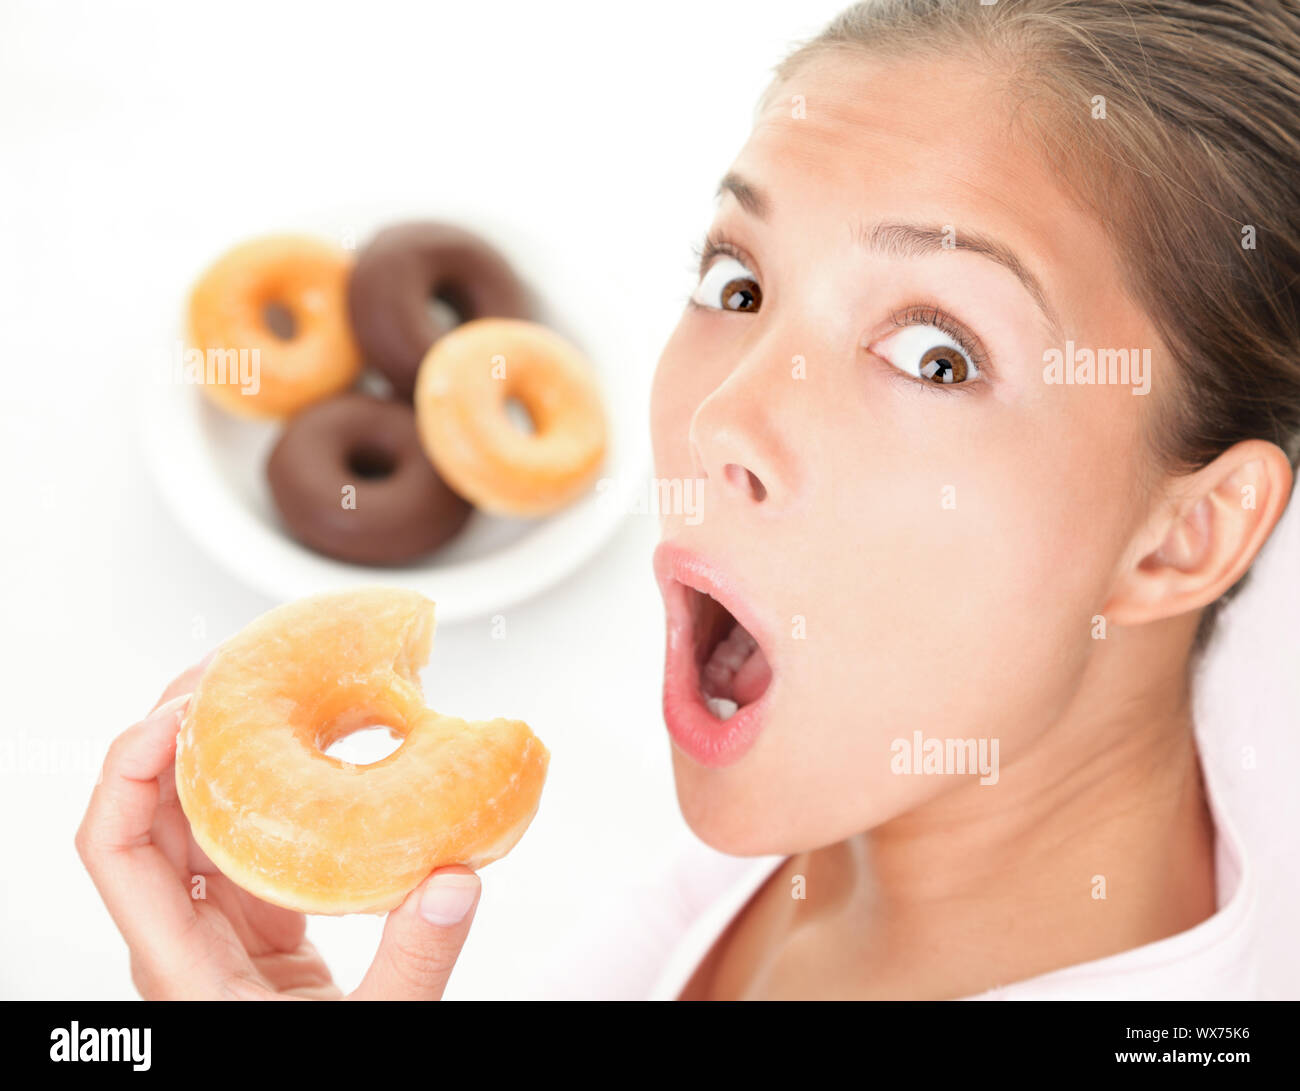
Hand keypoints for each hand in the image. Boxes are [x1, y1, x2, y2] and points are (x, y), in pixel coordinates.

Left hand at [76, 658, 480, 999]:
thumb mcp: (371, 1036)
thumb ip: (412, 964)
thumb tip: (454, 882)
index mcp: (183, 969)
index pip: (114, 849)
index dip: (129, 769)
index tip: (179, 714)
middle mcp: (188, 938)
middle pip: (149, 813)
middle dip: (181, 730)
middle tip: (234, 670)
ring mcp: (223, 929)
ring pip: (198, 821)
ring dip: (226, 753)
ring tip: (273, 693)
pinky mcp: (262, 928)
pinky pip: (251, 841)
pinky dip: (276, 791)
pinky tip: (320, 758)